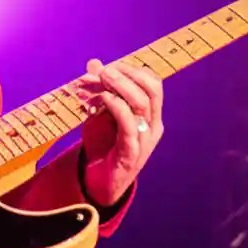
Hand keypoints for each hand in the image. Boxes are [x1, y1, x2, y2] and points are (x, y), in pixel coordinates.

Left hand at [80, 59, 164, 205]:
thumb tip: (93, 63)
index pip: (154, 84)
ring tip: (101, 79)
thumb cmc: (104, 146)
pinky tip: (103, 98)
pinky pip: (129, 126)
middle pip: (152, 90)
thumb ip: (99, 90)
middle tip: (105, 70)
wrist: (100, 184)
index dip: (134, 70)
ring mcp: (144, 141)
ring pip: (143, 104)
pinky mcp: (131, 154)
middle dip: (129, 74)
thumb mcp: (101, 114)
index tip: (111, 65)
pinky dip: (116, 107)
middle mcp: (152, 126)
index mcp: (150, 116)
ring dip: (120, 87)